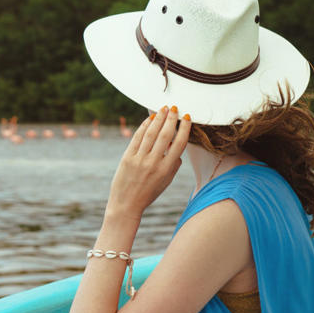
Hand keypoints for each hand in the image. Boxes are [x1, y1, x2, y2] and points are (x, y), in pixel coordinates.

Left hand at [105, 106, 190, 220]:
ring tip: (163, 109)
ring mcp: (139, 160)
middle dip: (171, 119)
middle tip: (174, 108)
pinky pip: (137, 137)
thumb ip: (174, 165)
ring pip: (150, 133)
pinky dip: (144, 126)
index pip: (179, 144)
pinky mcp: (127, 157)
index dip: (184, 128)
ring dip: (158, 118)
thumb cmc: (148, 193)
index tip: (187, 118)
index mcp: (166, 169)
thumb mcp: (166, 182)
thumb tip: (177, 146)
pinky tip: (149, 119)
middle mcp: (154, 163)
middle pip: (165, 135)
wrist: (127, 204)